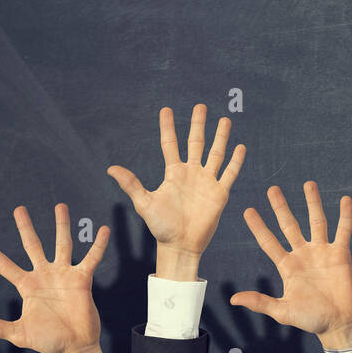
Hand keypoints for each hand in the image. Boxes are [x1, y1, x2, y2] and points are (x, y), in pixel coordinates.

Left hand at [0, 204, 110, 352]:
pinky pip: (91, 258)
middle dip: (25, 227)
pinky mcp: (83, 279)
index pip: (5, 267)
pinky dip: (98, 244)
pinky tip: (103, 229)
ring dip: (61, 225)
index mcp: (27, 286)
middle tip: (19, 209)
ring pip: (62, 244)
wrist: (74, 346)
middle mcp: (44, 275)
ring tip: (60, 206)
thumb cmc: (47, 340)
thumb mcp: (21, 334)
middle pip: (32, 246)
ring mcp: (64, 275)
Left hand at [107, 104, 245, 279]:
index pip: (170, 145)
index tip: (166, 110)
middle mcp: (191, 174)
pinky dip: (236, 160)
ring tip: (224, 120)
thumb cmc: (161, 227)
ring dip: (220, 137)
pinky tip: (240, 147)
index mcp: (173, 174)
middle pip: (196, 143)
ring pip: (216, 153)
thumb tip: (111, 168)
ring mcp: (207, 182)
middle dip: (198, 124)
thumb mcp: (144, 203)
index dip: (168, 127)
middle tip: (200, 106)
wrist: (181, 245)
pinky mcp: (220, 193)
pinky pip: (229, 173)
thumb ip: (131, 184)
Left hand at [234, 182, 351, 349]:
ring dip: (312, 203)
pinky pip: (343, 231)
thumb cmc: (311, 320)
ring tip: (308, 184)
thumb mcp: (283, 311)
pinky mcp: (341, 255)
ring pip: (317, 222)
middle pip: (290, 225)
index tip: (248, 210)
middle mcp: (303, 255)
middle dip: (281, 207)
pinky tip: (345, 200)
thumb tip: (233, 300)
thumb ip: (261, 302)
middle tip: (272, 189)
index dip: (259, 227)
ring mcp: (322, 253)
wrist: (339, 324)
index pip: (269, 242)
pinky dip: (345, 216)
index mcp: (288, 267)